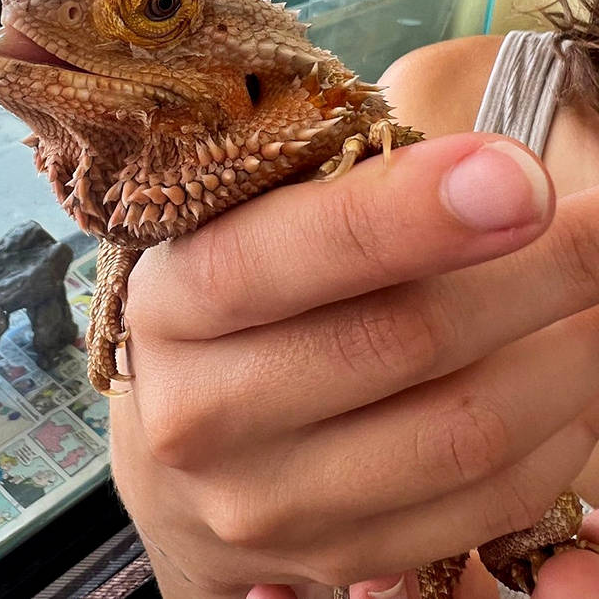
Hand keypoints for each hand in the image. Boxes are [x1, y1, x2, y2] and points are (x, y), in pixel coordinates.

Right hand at [110, 133, 598, 597]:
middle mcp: (204, 411)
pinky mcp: (339, 557)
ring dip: (569, 352)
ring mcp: (269, 502)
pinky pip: (485, 501)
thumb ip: (346, 197)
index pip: (282, 254)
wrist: (181, 430)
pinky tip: (566, 373)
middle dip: (540, 270)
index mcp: (175, 299)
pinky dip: (557, 431)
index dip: (403, 213)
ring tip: (597, 289)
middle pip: (402, 340)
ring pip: (465, 431)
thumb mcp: (251, 228)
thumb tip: (494, 177)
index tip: (517, 174)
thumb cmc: (232, 303)